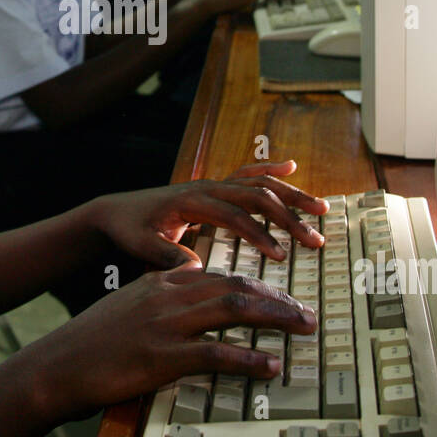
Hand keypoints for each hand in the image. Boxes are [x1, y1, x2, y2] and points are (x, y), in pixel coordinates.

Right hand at [28, 264, 317, 419]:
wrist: (57, 365)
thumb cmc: (92, 343)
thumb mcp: (129, 308)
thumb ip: (162, 301)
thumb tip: (192, 303)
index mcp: (161, 282)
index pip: (220, 274)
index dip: (257, 284)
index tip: (281, 295)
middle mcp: (168, 296)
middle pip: (236, 286)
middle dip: (277, 297)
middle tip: (305, 312)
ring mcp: (166, 325)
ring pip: (235, 310)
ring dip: (276, 318)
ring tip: (302, 328)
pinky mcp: (163, 357)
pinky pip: (218, 354)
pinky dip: (250, 359)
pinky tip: (271, 366)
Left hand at [85, 161, 327, 268]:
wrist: (114, 211)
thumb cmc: (128, 229)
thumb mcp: (140, 245)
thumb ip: (165, 255)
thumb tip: (194, 268)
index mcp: (192, 200)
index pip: (235, 216)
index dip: (259, 235)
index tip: (281, 255)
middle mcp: (207, 187)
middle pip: (257, 196)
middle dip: (289, 217)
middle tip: (314, 239)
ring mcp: (212, 184)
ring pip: (259, 183)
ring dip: (291, 195)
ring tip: (321, 209)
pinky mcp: (213, 187)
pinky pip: (246, 173)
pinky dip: (270, 169)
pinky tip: (291, 168)